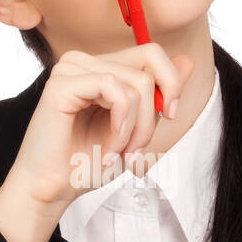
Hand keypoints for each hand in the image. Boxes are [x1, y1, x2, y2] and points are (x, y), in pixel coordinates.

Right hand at [6, 44, 195, 209]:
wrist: (53, 189)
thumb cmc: (86, 162)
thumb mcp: (137, 127)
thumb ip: (159, 95)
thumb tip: (188, 60)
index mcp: (101, 67)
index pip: (152, 53)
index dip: (172, 82)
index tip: (171, 116)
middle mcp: (85, 61)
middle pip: (149, 64)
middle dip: (153, 114)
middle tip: (138, 149)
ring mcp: (71, 68)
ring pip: (137, 82)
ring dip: (136, 128)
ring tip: (118, 154)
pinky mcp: (62, 82)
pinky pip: (115, 90)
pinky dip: (121, 126)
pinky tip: (108, 147)